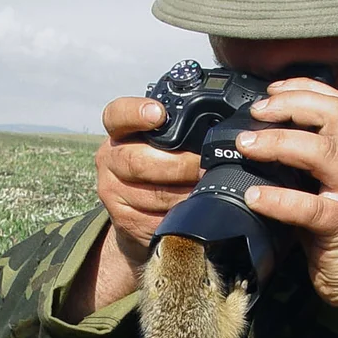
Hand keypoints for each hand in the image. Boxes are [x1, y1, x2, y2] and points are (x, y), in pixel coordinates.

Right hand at [61, 97, 199, 320]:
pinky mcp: (124, 223)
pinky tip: (195, 219)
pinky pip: (152, 222)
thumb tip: (227, 127)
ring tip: (209, 193)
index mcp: (120, 132)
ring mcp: (112, 193)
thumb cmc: (170, 175)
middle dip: (175, 166)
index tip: (160, 116)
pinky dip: (177, 221)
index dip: (137, 114)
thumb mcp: (169, 147)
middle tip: (205, 168)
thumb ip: (184, 135)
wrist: (146, 223)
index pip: (117, 114)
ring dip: (183, 196)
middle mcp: (109, 160)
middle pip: (136, 161)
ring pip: (148, 195)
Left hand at [235, 78, 337, 337]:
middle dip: (289, 106)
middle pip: (333, 114)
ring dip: (279, 142)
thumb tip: (260, 150)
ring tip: (246, 144)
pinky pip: (310, 206)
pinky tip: (254, 197)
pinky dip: (278, 198)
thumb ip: (304, 170)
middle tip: (255, 112)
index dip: (303, 89)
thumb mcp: (329, 192)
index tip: (270, 90)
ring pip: (322, 151)